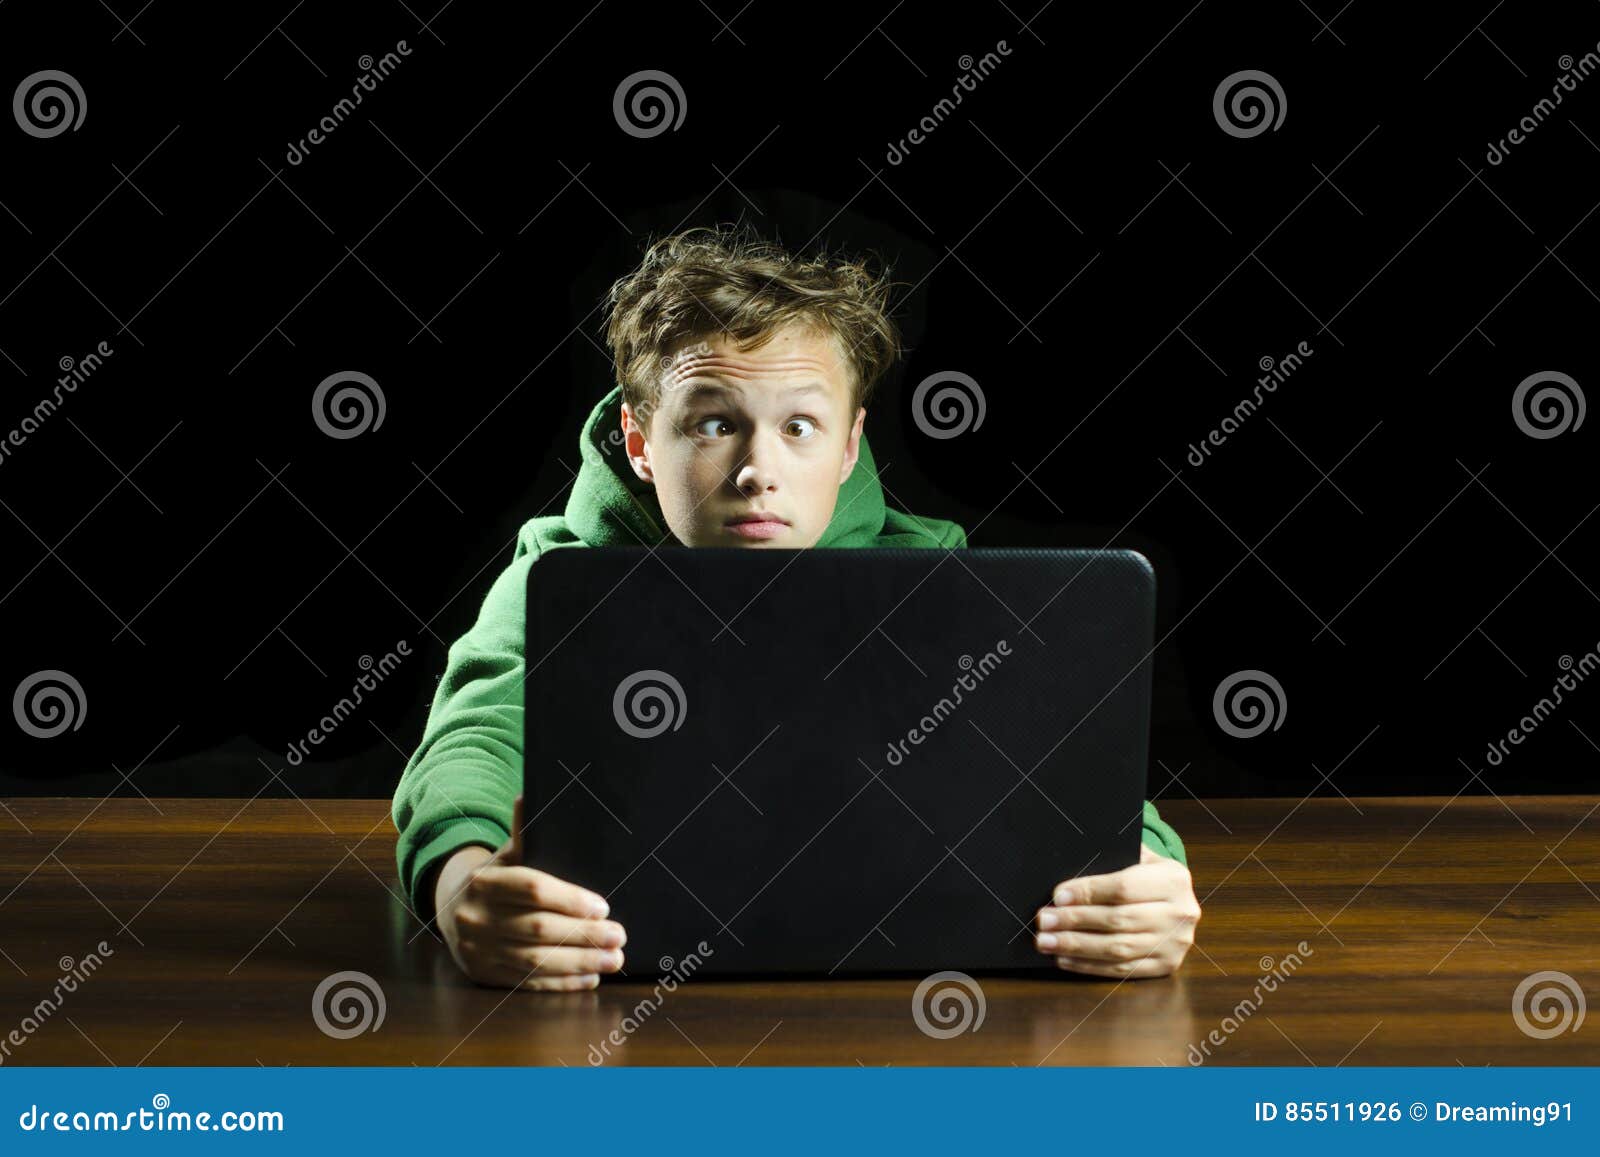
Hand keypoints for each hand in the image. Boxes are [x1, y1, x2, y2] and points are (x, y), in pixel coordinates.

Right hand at [434, 794, 626, 990]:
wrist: (450, 909)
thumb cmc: (494, 878)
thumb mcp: (504, 855)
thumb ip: (522, 833)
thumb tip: (528, 796)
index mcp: (484, 881)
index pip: (532, 890)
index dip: (570, 899)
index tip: (603, 906)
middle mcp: (477, 916)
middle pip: (538, 929)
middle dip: (584, 935)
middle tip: (619, 936)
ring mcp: (478, 949)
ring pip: (535, 961)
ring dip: (580, 963)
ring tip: (613, 959)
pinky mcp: (485, 974)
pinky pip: (528, 983)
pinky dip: (561, 983)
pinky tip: (589, 978)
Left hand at [1033, 843, 1200, 977]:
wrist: (1180, 900)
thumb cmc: (1148, 875)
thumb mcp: (1141, 856)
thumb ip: (1114, 857)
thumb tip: (1071, 863)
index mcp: (1173, 879)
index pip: (1123, 888)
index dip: (1088, 892)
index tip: (1057, 895)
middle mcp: (1180, 913)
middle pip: (1118, 920)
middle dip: (1075, 921)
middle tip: (1044, 920)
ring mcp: (1175, 944)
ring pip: (1118, 949)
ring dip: (1076, 946)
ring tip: (1046, 941)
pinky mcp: (1166, 966)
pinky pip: (1122, 970)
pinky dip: (1089, 965)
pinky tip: (1065, 958)